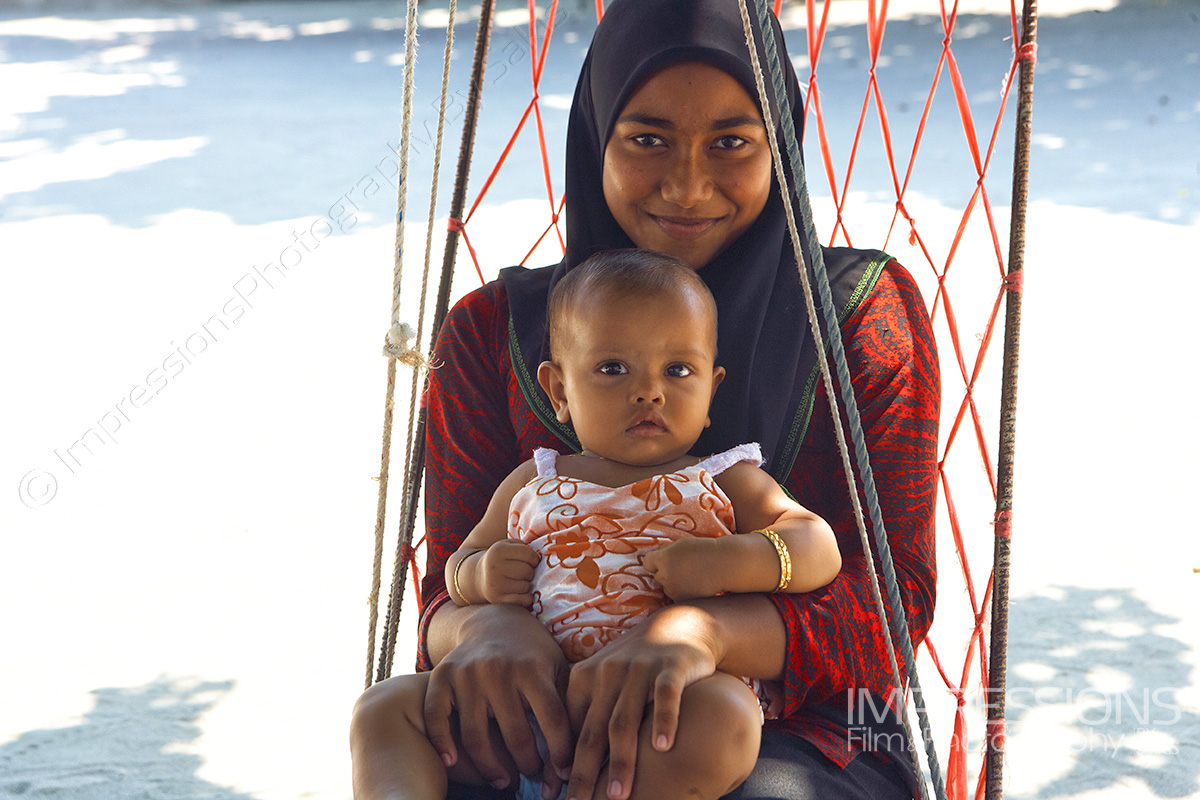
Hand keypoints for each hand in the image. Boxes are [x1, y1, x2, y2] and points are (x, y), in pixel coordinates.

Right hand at [424, 604, 573, 793]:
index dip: (561, 754)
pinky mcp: (442, 676)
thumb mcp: (556, 669)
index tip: (566, 775)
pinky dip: (442, 744)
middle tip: (533, 777)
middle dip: (528, 765)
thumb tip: (571, 763)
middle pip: (515, 735)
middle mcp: (498, 670)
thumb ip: (565, 706)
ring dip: (491, 768)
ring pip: (476, 737)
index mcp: (532, 667)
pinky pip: (437, 718)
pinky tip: (452, 763)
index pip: (552, 720)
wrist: (495, 621)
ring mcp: (467, 673)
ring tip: (504, 780)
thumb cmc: (533, 653)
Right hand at [477, 540, 538, 606]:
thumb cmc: (500, 559)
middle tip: (525, 573)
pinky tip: (519, 592)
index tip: (531, 562)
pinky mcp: (497, 598)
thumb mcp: (507, 546)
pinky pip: (523, 600)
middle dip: (530, 572)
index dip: (534, 559)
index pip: (528, 554)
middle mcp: (495, 567)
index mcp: (498, 550)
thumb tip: (542, 554)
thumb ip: (523, 546)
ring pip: (526, 586)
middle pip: (527, 571)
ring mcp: (495, 584)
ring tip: (520, 581)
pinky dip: (526, 597)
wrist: (478, 577)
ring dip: (527, 585)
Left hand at [563, 604, 719, 799]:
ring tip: (619, 794)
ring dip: (621, 759)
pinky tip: (662, 748)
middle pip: (594, 729)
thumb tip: (565, 767)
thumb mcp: (605, 682)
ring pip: (626, 719)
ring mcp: (640, 668)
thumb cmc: (636, 664)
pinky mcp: (671, 667)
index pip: (571, 727)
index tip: (559, 793)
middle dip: (586, 771)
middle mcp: (609, 671)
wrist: (679, 625)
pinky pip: (665, 697)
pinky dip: (662, 722)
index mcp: (586, 676)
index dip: (564, 762)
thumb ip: (588, 716)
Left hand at [642, 538, 726, 600]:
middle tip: (684, 567)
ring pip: (666, 587)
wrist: (723, 565)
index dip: (655, 562)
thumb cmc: (703, 551)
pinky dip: (682, 592)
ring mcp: (673, 589)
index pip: (647, 563)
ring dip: (674, 583)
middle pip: (657, 575)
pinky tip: (694, 585)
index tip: (663, 561)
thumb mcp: (681, 544)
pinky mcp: (681, 600)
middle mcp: (665, 575)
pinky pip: (675, 596)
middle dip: (666, 572)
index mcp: (664, 559)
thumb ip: (664, 550)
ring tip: (691, 576)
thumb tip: (651, 558)